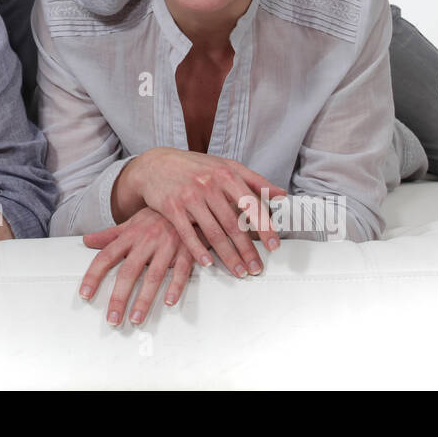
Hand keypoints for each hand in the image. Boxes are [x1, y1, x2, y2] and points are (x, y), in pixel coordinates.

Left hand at [79, 208, 194, 326]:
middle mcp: (146, 241)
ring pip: (154, 275)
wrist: (188, 203)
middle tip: (112, 319)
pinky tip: (169, 301)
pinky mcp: (186, 251)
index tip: (86, 294)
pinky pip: (181, 270)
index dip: (94, 276)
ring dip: (144, 299)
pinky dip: (176, 286)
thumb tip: (87, 241)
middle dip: (119, 298)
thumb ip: (110, 235)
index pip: (106, 257)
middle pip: (128, 272)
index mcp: (130, 235)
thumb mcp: (132, 223)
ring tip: (136, 318)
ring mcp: (167, 246)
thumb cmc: (158, 216)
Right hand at [118, 147, 285, 276]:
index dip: (265, 227)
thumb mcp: (225, 166)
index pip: (251, 204)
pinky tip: (208, 263)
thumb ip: (255, 181)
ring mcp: (189, 197)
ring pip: (213, 232)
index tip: (274, 245)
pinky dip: (198, 251)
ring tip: (239, 271)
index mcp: (226, 174)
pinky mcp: (171, 207)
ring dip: (228, 256)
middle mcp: (208, 185)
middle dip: (247, 250)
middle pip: (233, 224)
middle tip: (257, 267)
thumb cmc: (194, 167)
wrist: (156, 165)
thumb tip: (281, 194)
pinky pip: (187, 234)